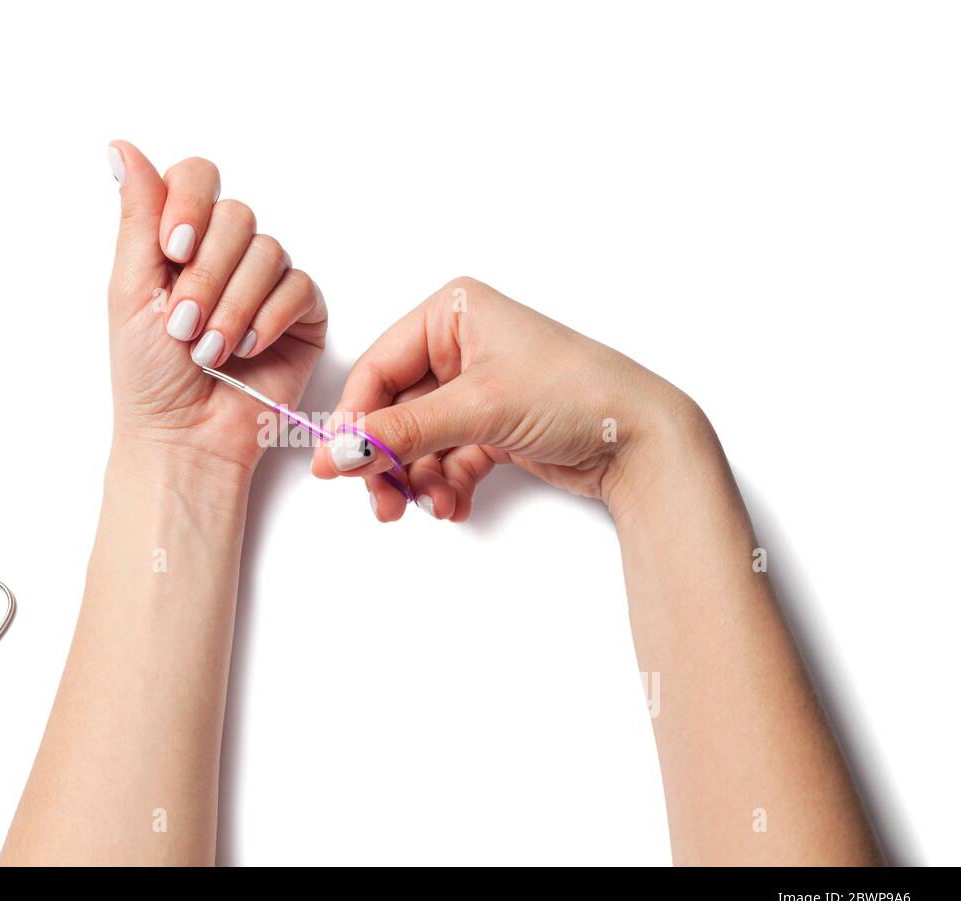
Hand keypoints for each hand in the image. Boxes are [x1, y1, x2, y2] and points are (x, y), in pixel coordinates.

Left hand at [106, 141, 326, 478]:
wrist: (185, 435)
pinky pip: (300, 288)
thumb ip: (138, 217)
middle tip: (184, 325)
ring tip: (211, 350)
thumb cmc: (150, 376)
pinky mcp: (301, 314)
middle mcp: (226, 254)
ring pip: (268, 252)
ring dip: (234, 305)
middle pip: (236, 215)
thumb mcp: (130, 289)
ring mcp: (266, 282)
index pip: (197, 178)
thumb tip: (122, 148)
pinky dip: (270, 318)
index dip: (190, 203)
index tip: (172, 248)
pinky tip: (248, 348)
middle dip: (207, 275)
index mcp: (181, 240)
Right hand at [311, 277, 709, 521]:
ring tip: (430, 507)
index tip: (336, 466)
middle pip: (394, 409)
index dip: (355, 419)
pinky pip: (446, 457)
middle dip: (387, 459)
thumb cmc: (576, 394)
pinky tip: (455, 505)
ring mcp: (476, 387)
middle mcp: (461, 345)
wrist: (644, 439)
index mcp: (453, 313)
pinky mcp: (492, 425)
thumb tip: (338, 453)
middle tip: (380, 501)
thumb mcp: (477, 407)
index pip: (378, 367)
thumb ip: (401, 432)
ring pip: (418, 440)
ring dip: (416, 479)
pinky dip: (444, 485)